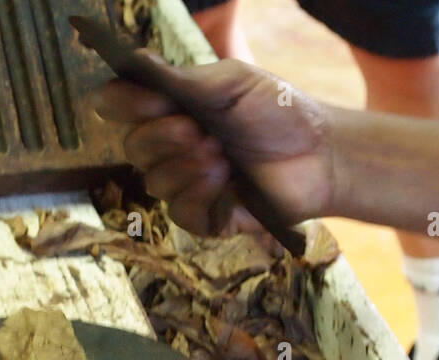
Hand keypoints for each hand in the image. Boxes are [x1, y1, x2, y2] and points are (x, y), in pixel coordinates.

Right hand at [95, 58, 334, 235]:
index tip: (149, 100)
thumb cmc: (278, 113)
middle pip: (133, 147)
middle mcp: (171, 147)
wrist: (320, 154)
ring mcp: (186, 184)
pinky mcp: (205, 218)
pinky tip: (224, 182)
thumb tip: (137, 63)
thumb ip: (185, 79)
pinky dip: (198, 194)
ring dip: (185, 166)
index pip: (118, 106)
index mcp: (171, 108)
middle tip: (200, 131)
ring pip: (154, 182)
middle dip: (162, 137)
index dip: (122, 103)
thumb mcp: (232, 82)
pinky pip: (178, 212)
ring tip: (222, 155)